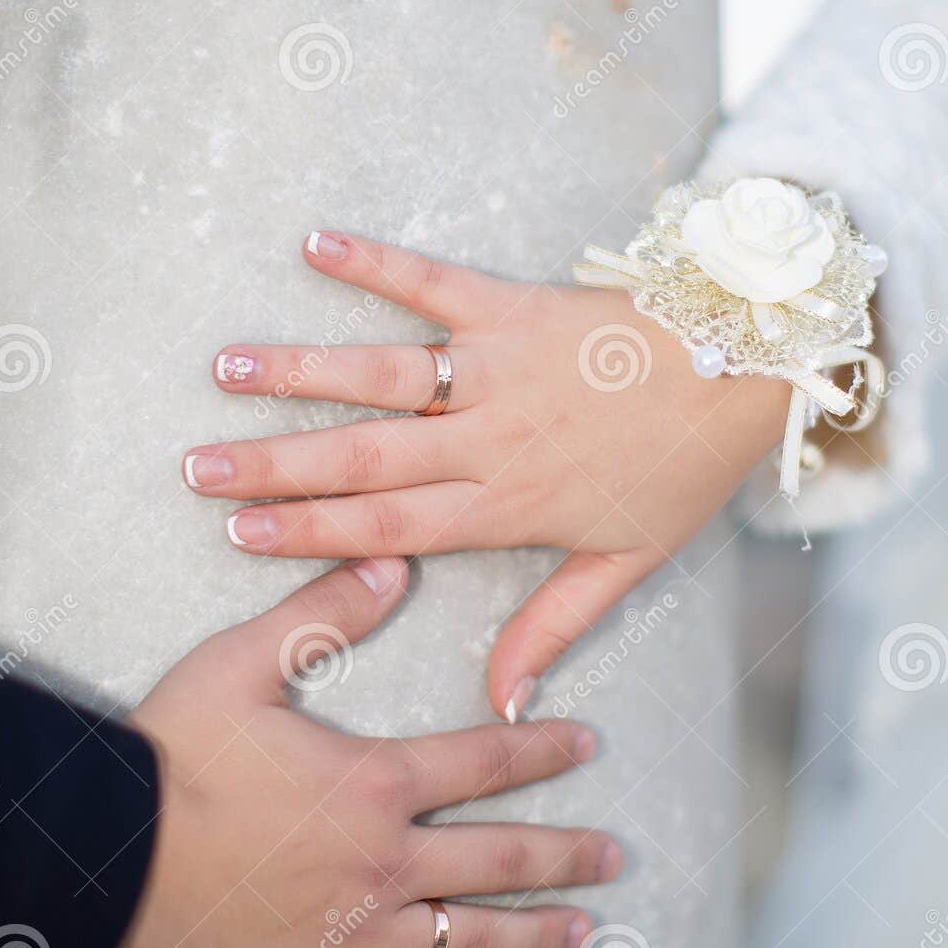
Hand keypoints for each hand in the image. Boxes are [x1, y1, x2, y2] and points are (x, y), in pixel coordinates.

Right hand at [113, 558, 617, 947]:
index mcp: (373, 782)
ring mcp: (359, 934)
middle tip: (614, 857)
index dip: (541, 751)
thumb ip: (321, 615)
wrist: (102, 862)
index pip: (484, 762)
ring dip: (537, 933)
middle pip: (501, 859)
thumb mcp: (238, 667)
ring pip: (472, 937)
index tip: (585, 745)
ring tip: (584, 932)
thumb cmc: (168, 761)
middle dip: (566, 855)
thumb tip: (391, 567)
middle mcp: (385, 862)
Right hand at [183, 230, 789, 721]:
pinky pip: (435, 282)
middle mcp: (490, 438)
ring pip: (383, 375)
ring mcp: (499, 368)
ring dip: (301, 372)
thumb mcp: (627, 563)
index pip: (390, 526)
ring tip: (227, 370)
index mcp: (509, 506)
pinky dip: (377, 263)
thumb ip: (553, 628)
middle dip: (275, 466)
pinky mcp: (515, 306)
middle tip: (199, 469)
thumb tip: (500, 702)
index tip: (241, 537)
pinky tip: (315, 245)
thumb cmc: (684, 468)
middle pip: (365, 458)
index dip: (311, 534)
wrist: (748, 368)